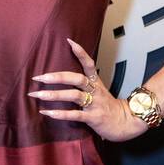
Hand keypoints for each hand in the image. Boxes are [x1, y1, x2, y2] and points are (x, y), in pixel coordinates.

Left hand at [27, 37, 150, 141]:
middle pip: (77, 78)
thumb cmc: (109, 108)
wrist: (127, 123)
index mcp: (97, 83)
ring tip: (37, 94)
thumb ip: (86, 86)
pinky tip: (47, 113)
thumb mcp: (99, 93)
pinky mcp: (93, 118)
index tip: (69, 41)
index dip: (80, 52)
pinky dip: (60, 114)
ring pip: (74, 95)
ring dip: (54, 95)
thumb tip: (65, 80)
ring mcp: (95, 104)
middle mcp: (95, 91)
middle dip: (57, 77)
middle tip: (39, 77)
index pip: (89, 64)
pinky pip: (75, 115)